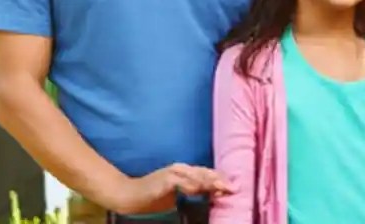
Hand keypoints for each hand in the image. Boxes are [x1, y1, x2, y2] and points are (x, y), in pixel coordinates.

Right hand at [113, 163, 233, 213]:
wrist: (130, 196)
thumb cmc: (154, 196)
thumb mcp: (178, 194)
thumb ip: (195, 191)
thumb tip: (215, 194)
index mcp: (185, 171)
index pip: (207, 174)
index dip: (221, 179)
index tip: (235, 187)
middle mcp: (180, 169)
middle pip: (204, 173)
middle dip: (220, 179)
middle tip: (234, 187)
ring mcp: (172, 172)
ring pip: (195, 175)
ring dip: (209, 181)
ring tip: (222, 186)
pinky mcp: (164, 179)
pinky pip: (180, 181)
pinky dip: (191, 185)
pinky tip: (200, 189)